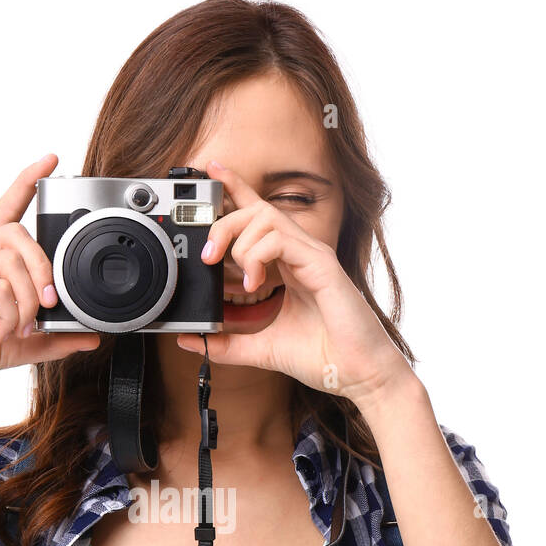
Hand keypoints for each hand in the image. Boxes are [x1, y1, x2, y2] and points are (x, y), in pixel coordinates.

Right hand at [0, 153, 98, 408]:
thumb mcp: (16, 347)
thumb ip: (51, 339)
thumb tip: (90, 336)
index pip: (4, 210)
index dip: (26, 183)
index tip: (50, 161)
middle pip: (16, 233)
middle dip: (43, 268)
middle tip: (49, 305)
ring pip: (7, 258)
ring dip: (27, 296)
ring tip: (22, 327)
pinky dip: (9, 312)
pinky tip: (3, 332)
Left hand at [179, 160, 416, 415]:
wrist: (353, 373)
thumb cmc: (321, 355)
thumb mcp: (260, 348)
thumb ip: (227, 343)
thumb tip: (191, 340)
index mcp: (286, 264)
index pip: (258, 215)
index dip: (235, 188)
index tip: (211, 171)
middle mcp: (299, 253)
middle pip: (255, 210)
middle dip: (223, 223)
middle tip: (207, 255)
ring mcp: (311, 255)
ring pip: (265, 217)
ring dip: (239, 242)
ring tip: (239, 277)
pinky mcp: (321, 264)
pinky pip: (279, 239)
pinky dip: (257, 257)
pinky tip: (255, 284)